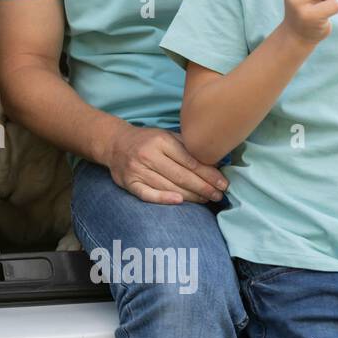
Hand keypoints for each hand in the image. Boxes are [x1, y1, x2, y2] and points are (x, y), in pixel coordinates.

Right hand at [105, 124, 227, 204]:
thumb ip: (188, 147)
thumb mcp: (167, 136)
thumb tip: (216, 162)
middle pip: (181, 176)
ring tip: (206, 200)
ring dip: (190, 196)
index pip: (190, 161)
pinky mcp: (129, 182)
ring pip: (168, 186)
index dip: (209, 174)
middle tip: (218, 195)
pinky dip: (163, 198)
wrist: (115, 143)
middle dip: (203, 187)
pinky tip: (179, 201)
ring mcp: (137, 169)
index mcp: (161, 141)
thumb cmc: (147, 141)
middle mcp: (148, 155)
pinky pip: (147, 194)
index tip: (223, 184)